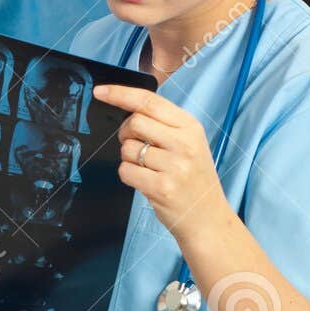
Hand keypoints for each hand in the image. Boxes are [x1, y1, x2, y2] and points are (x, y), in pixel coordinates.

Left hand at [94, 84, 228, 237]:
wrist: (208, 218)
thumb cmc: (193, 179)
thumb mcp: (189, 144)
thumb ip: (163, 125)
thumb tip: (128, 109)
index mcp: (190, 127)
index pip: (149, 101)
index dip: (120, 94)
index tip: (100, 92)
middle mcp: (185, 143)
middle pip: (134, 122)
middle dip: (125, 134)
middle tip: (136, 146)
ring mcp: (175, 165)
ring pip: (127, 148)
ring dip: (129, 159)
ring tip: (148, 169)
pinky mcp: (162, 187)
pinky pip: (126, 171)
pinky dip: (128, 175)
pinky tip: (145, 181)